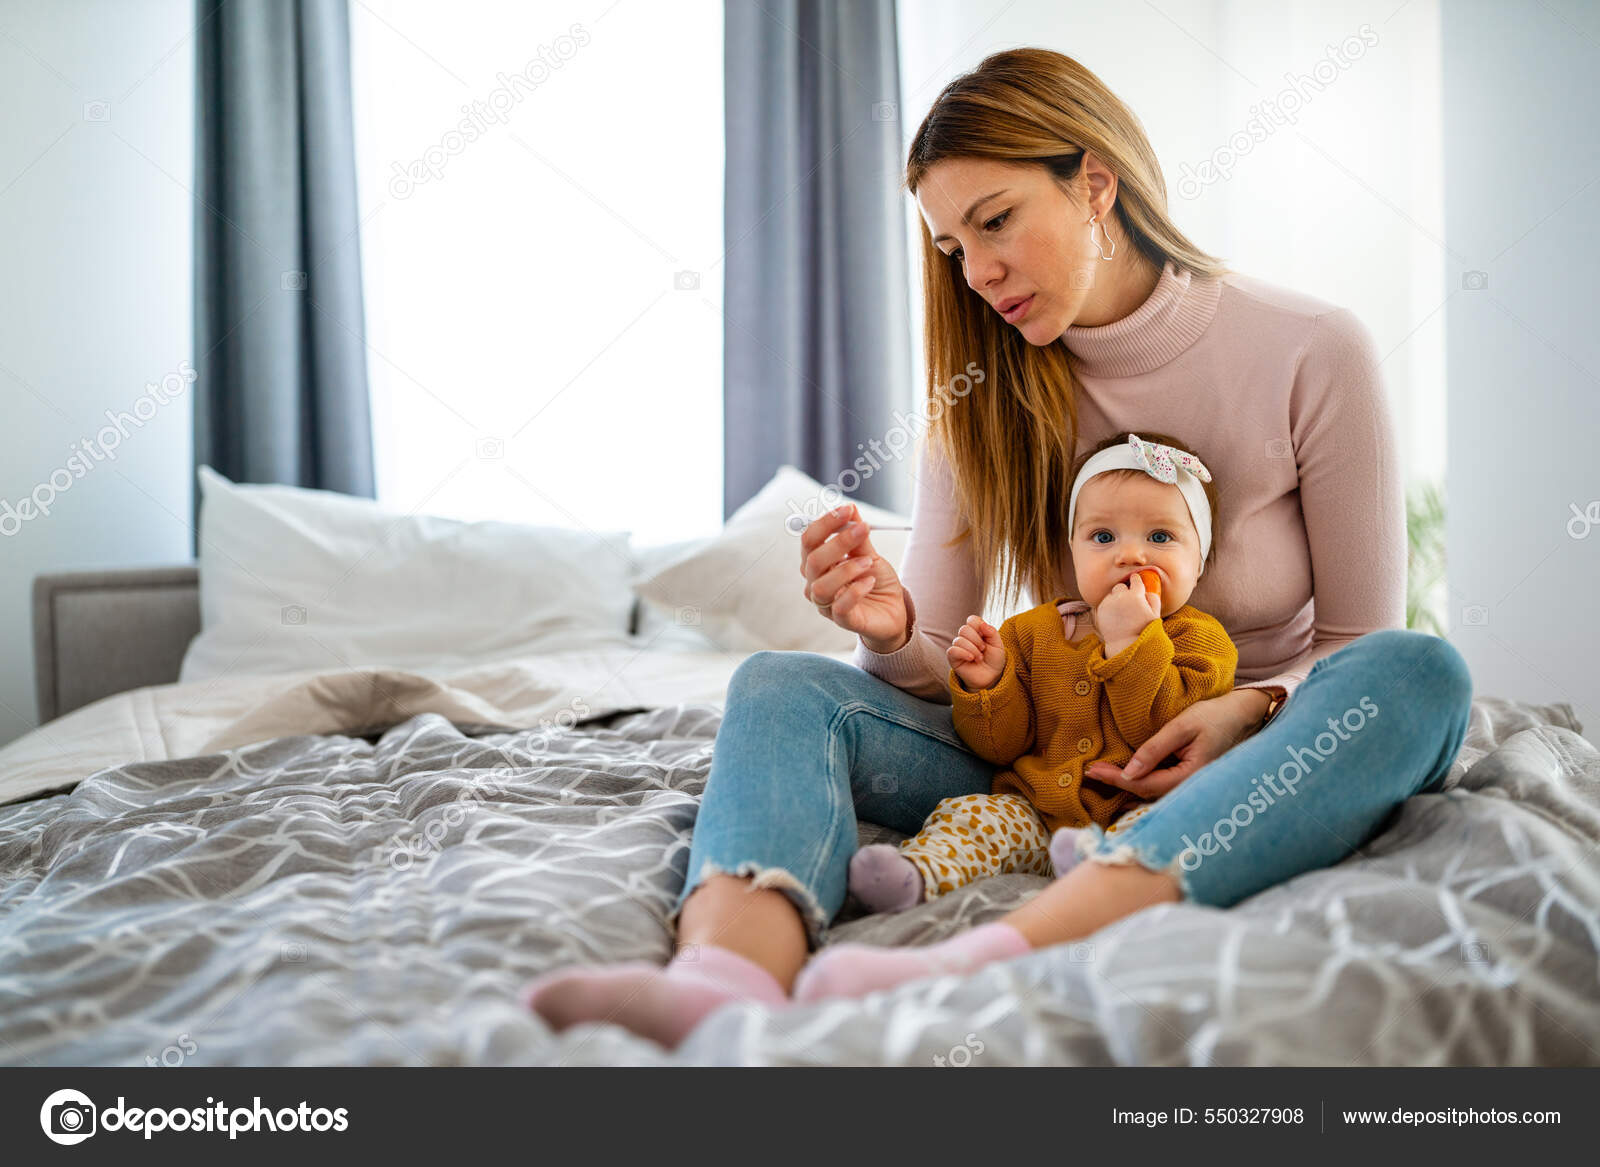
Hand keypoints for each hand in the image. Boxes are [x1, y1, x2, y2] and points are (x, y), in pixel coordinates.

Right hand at [799, 504, 907, 648]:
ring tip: (868, 562)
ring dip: (846, 569)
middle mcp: (815, 582)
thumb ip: (858, 536)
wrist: (892, 610)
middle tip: (863, 530)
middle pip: (813, 560)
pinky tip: (869, 582)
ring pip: (821, 586)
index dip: (825, 523)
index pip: (809, 540)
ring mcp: (826, 603)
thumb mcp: (869, 554)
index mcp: (817, 563)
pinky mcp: (841, 620)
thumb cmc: (875, 581)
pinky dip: (855, 591)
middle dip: (838, 542)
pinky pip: (839, 607)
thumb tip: (851, 510)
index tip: (847, 510)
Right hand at [947, 614, 1005, 689]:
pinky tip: (971, 658)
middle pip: (964, 629)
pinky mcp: (953, 658)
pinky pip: (952, 651)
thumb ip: (992, 633)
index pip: (972, 620)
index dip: (979, 626)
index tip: (987, 636)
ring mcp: (958, 647)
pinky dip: (963, 653)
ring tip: (979, 658)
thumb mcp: (998, 645)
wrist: (991, 677)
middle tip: (983, 649)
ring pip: (958, 640)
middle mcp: (965, 638)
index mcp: (976, 631)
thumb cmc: (994, 660)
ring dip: (972, 649)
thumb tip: (982, 624)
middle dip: (976, 639)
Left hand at [1084, 689, 1268, 796]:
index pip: (1145, 785)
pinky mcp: (1188, 780)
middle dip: (1116, 786)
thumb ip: (1155, 749)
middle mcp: (1190, 789)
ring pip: (1152, 795)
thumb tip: (1129, 771)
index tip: (1092, 771)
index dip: (1116, 780)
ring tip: (1101, 777)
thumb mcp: (1182, 727)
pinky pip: (1160, 788)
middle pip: (1146, 794)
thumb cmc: (1213, 716)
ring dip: (1126, 788)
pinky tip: (1125, 781)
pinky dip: (1140, 786)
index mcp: (1191, 777)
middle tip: (1089, 774)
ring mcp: (1190, 787)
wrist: (1241, 716)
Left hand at [1095, 572, 1161, 650]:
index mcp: (1136, 595)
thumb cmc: (1143, 630)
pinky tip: (1115, 617)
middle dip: (1124, 591)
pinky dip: (1109, 607)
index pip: (1135, 579)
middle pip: (1120, 586)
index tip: (1136, 581)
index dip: (1136, 580)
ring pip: (1111, 595)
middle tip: (1129, 601)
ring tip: (1122, 612)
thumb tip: (1147, 589)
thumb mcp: (1155, 614)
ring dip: (1116, 599)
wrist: (1125, 644)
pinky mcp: (1100, 610)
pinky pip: (1104, 603)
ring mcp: (1108, 603)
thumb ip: (1153, 598)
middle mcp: (1120, 596)